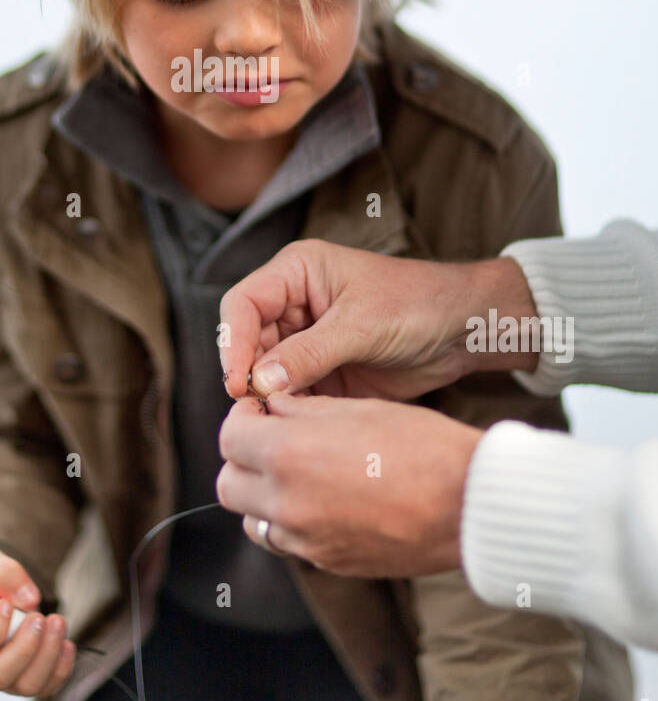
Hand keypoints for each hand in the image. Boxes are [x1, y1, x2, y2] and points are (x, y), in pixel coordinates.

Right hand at [0, 546, 75, 697]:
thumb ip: (2, 573)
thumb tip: (30, 600)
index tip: (6, 605)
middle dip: (24, 649)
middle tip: (39, 617)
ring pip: (23, 686)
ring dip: (47, 656)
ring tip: (57, 622)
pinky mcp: (21, 676)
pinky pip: (43, 686)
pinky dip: (60, 669)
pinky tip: (66, 643)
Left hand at [216, 392, 483, 576]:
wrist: (469, 504)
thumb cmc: (421, 446)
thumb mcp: (356, 408)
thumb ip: (301, 410)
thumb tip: (272, 408)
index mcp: (289, 455)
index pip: (230, 438)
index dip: (242, 417)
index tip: (261, 411)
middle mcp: (289, 504)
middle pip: (229, 484)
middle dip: (243, 458)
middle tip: (271, 439)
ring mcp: (308, 541)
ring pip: (253, 520)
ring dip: (262, 494)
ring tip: (298, 472)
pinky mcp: (330, 562)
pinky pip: (289, 543)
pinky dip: (292, 521)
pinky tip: (324, 499)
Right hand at [219, 239, 537, 399]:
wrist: (466, 329)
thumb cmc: (419, 303)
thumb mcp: (361, 326)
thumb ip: (307, 354)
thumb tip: (259, 383)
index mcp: (297, 272)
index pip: (243, 304)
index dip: (234, 343)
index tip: (239, 383)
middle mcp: (295, 304)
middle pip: (248, 342)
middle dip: (249, 376)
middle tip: (254, 411)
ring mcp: (307, 340)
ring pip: (266, 373)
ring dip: (268, 398)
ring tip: (276, 424)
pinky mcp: (323, 372)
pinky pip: (293, 394)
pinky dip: (291, 412)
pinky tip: (298, 429)